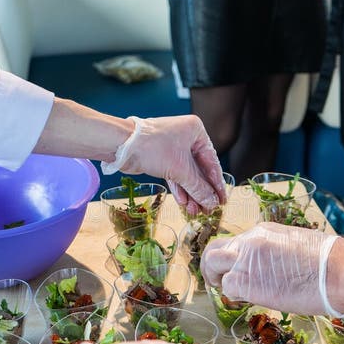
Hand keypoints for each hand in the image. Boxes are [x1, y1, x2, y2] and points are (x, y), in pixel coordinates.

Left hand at [102, 115, 225, 214]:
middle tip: (209, 210)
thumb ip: (198, 188)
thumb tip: (212, 203)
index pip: (212, 162)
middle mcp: (186, 137)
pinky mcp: (162, 158)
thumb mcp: (180, 170)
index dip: (217, 184)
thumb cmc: (153, 148)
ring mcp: (173, 147)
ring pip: (186, 175)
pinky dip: (180, 189)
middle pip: (199, 170)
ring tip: (196, 212)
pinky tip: (185, 203)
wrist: (122, 146)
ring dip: (191, 194)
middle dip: (202, 192)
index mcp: (196, 131)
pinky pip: (175, 175)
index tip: (222, 200)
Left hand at [201, 221, 339, 314]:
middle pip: (214, 250)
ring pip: (212, 266)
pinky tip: (245, 300)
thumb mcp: (296, 244)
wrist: (339, 272)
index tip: (236, 269)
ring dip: (216, 280)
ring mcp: (247, 261)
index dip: (232, 259)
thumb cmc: (329, 263)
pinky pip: (228, 289)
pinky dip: (233, 296)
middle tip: (218, 281)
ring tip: (226, 291)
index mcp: (263, 231)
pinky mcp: (247, 282)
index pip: (235, 243)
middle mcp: (250, 242)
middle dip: (211, 267)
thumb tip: (271, 266)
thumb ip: (275, 252)